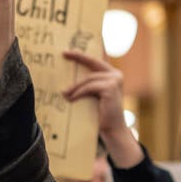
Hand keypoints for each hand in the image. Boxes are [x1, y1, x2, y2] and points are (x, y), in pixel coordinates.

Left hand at [62, 50, 142, 168]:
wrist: (112, 130)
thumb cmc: (101, 114)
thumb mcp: (93, 95)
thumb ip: (87, 84)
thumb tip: (68, 76)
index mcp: (113, 75)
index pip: (95, 62)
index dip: (82, 55)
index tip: (68, 51)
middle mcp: (116, 75)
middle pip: (93, 63)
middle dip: (78, 57)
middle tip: (64, 54)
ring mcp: (115, 80)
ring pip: (89, 78)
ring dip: (74, 86)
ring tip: (64, 93)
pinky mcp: (111, 88)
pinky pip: (89, 87)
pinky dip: (78, 92)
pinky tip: (70, 98)